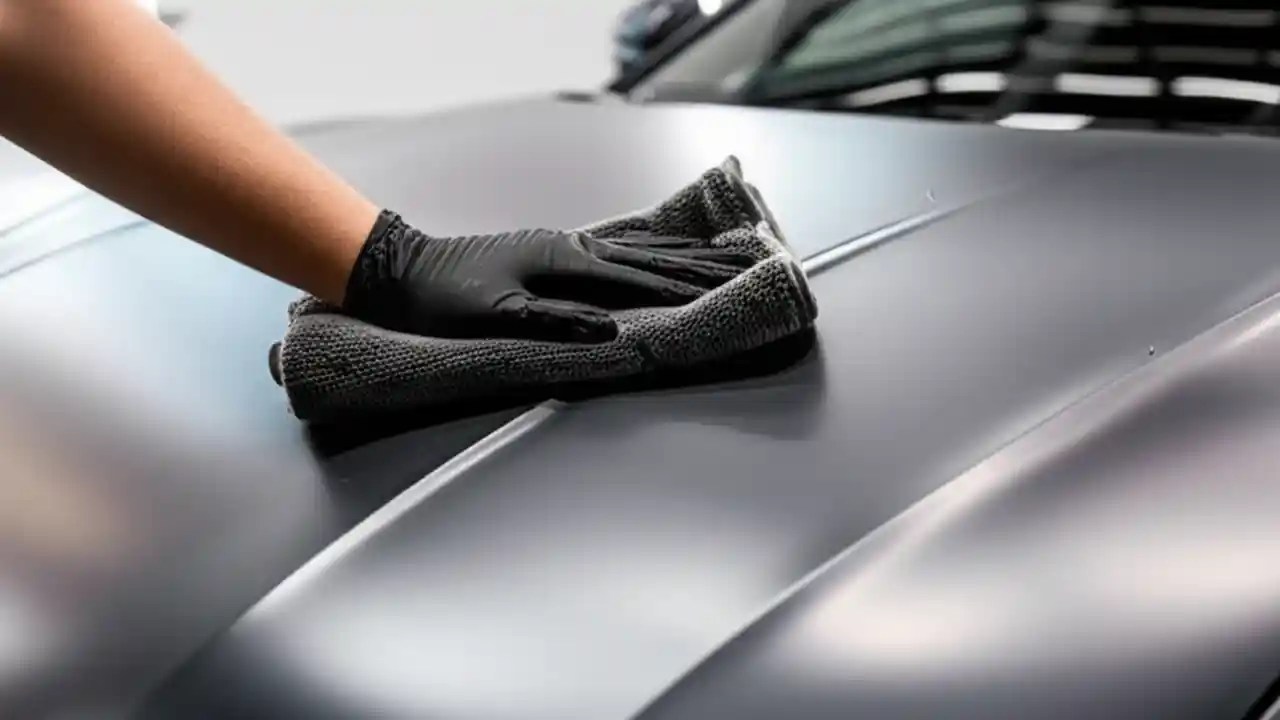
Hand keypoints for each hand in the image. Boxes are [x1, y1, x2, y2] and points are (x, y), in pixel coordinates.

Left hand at [342, 211, 753, 342]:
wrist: (403, 270)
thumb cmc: (444, 302)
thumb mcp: (496, 319)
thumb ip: (557, 322)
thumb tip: (614, 331)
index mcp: (564, 262)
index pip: (639, 277)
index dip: (684, 285)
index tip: (727, 288)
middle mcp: (570, 246)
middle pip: (648, 257)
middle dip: (696, 266)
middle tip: (742, 267)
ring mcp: (561, 245)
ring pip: (634, 249)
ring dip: (676, 254)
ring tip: (716, 254)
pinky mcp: (550, 250)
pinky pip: (612, 248)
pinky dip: (644, 250)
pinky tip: (654, 252)